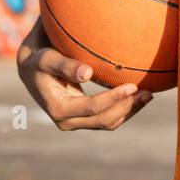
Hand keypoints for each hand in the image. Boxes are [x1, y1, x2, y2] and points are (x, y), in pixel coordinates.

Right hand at [16, 18, 154, 129]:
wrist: (31, 67)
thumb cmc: (39, 57)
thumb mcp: (46, 58)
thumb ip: (65, 65)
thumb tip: (87, 73)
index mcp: (58, 109)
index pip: (92, 108)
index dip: (114, 99)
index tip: (133, 85)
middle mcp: (66, 121)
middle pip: (104, 120)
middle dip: (127, 107)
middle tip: (148, 92)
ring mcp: (76, 122)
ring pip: (108, 123)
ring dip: (129, 111)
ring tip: (148, 95)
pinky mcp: (84, 118)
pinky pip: (108, 118)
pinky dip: (124, 109)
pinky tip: (138, 96)